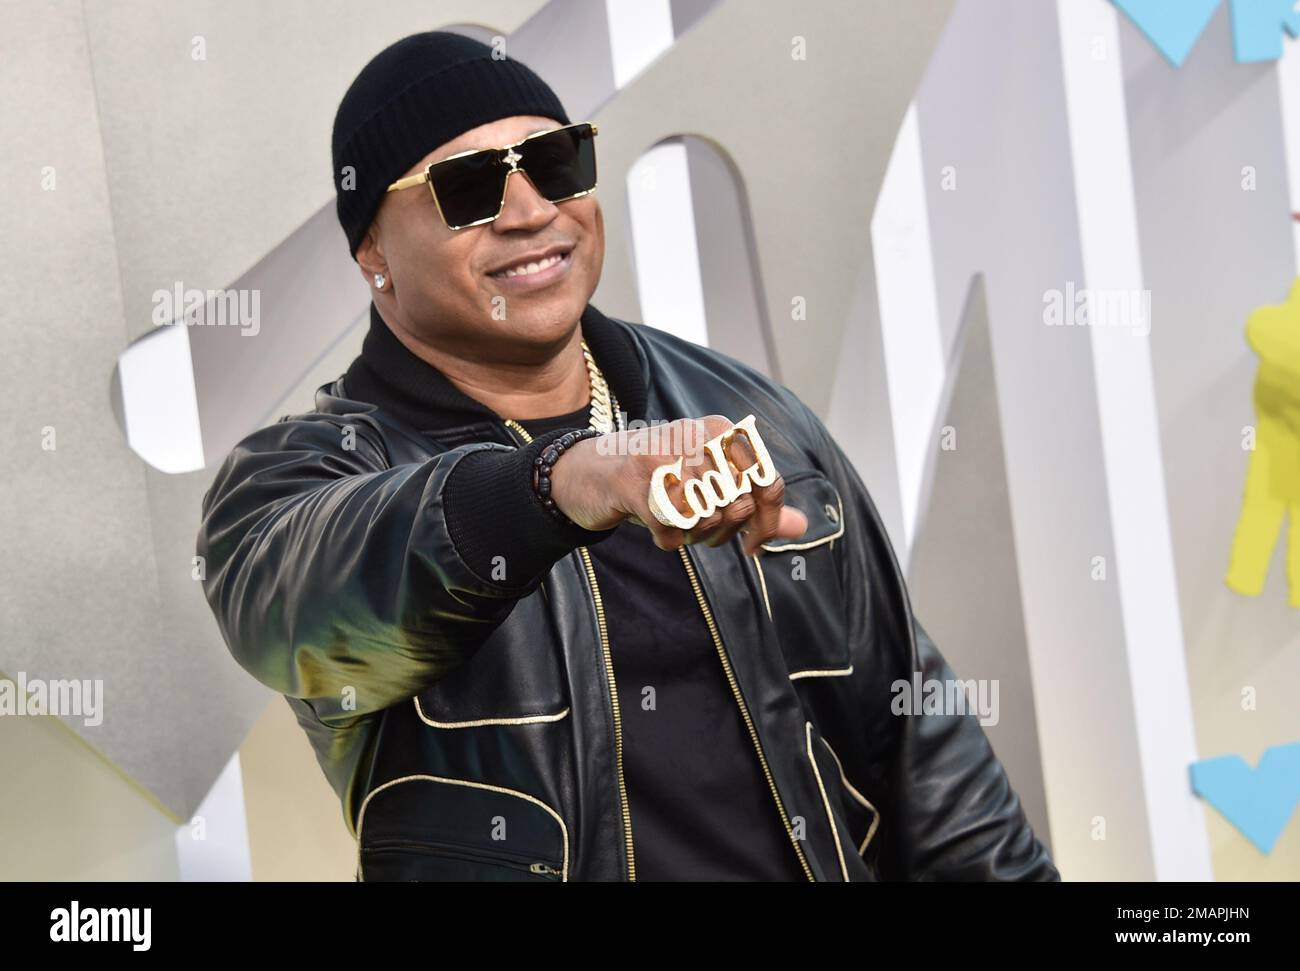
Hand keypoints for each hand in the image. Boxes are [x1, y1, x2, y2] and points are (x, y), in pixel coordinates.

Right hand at [549, 415, 807, 554]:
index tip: (754, 544)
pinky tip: (660, 531)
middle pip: (737, 504)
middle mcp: (694, 436)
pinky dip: (669, 540)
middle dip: (726, 530)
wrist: (591, 469)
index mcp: (718, 430)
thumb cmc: (660, 475)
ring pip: (707, 518)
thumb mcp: (711, 479)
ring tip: (681, 525)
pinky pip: (671, 529)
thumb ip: (757, 501)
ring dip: (697, 535)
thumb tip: (802, 525)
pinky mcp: (633, 482)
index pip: (767, 481)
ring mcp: (662, 457)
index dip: (767, 521)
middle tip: (705, 533)